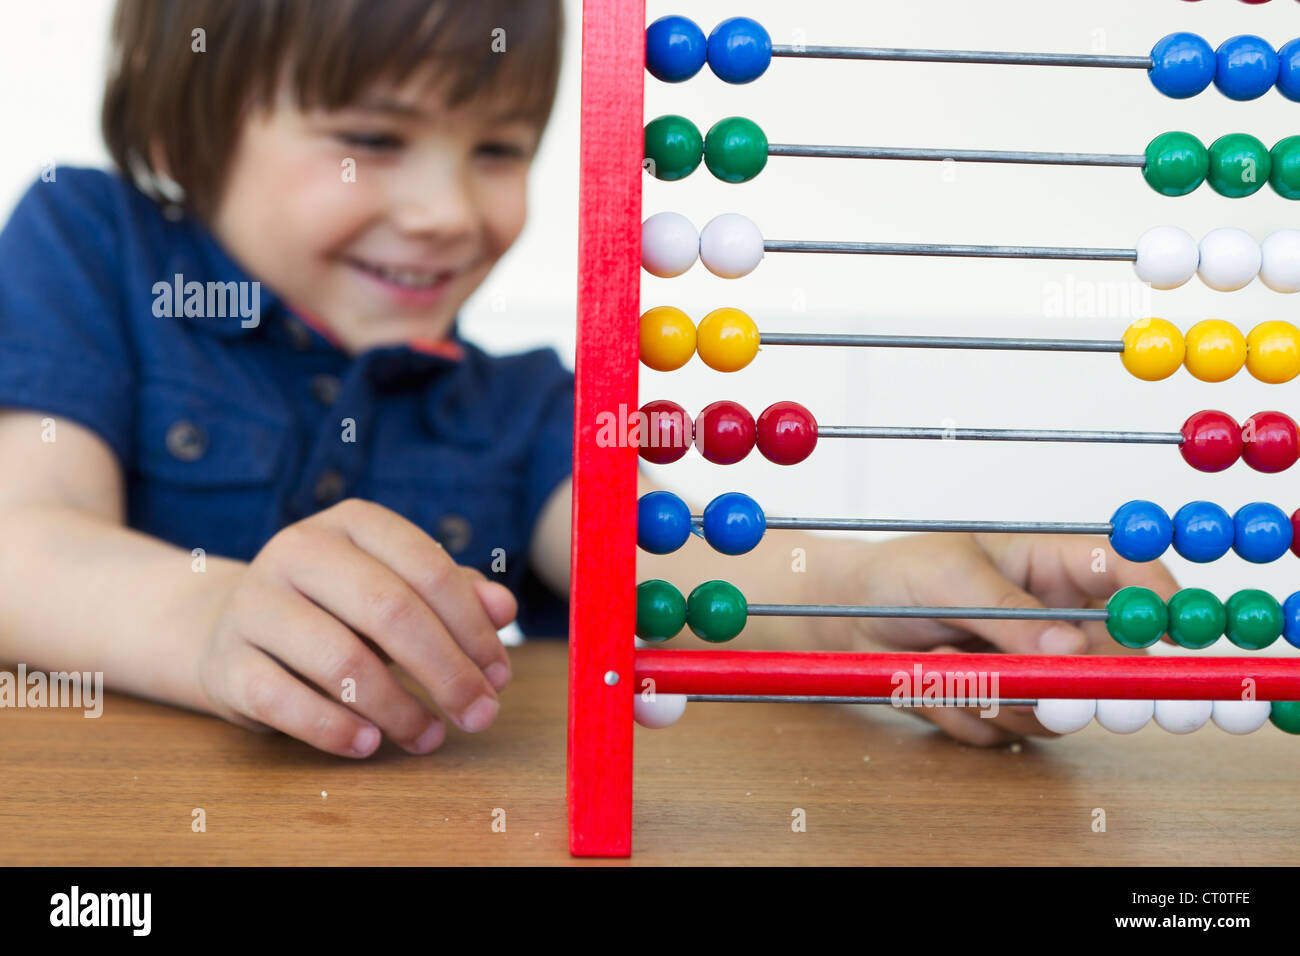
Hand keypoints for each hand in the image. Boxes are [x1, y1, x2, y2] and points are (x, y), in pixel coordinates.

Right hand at [196, 498, 516, 756]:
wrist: (230, 626)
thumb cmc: (338, 607)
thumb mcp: (396, 587)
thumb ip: (454, 594)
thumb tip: (504, 608)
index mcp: (352, 523)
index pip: (427, 569)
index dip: (473, 627)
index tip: (500, 676)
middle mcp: (298, 550)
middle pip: (390, 612)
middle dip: (447, 672)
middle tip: (481, 715)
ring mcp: (255, 604)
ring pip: (341, 661)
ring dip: (399, 710)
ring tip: (430, 737)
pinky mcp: (226, 663)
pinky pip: (286, 703)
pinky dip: (334, 730)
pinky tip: (369, 745)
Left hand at [840, 532, 1178, 745]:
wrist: (842, 621)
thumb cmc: (897, 577)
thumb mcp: (950, 578)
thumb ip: (1009, 614)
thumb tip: (1071, 649)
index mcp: (1054, 566)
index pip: (1131, 576)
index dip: (1161, 601)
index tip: (1170, 630)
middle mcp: (1057, 621)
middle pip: (1118, 660)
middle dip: (1098, 680)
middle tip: (1073, 693)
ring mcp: (1036, 669)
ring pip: (1064, 707)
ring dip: (1004, 695)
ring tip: (944, 662)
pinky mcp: (1007, 707)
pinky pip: (1011, 730)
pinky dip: (966, 712)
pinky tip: (929, 680)